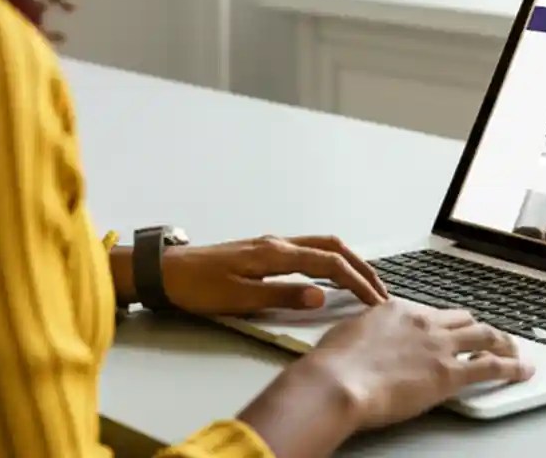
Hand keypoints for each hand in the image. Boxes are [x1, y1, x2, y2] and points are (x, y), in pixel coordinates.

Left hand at [161, 235, 387, 314]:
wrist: (164, 272)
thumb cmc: (196, 287)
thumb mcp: (238, 299)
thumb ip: (281, 296)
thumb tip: (321, 298)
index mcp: (275, 254)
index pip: (330, 264)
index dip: (357, 282)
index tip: (376, 301)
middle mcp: (278, 243)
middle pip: (333, 247)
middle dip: (362, 267)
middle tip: (382, 290)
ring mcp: (271, 244)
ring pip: (322, 244)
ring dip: (348, 261)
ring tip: (365, 282)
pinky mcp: (263, 251)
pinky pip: (308, 249)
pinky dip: (330, 259)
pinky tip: (332, 275)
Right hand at [309, 301, 534, 428]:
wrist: (337, 381)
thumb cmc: (332, 363)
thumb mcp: (346, 335)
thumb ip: (365, 334)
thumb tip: (365, 341)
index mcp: (397, 310)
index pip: (429, 314)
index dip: (441, 325)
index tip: (444, 333)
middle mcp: (423, 322)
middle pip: (462, 319)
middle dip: (477, 329)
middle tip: (487, 338)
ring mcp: (439, 346)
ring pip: (484, 336)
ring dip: (502, 343)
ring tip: (514, 352)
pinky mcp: (450, 373)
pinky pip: (491, 366)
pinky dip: (512, 368)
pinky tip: (522, 370)